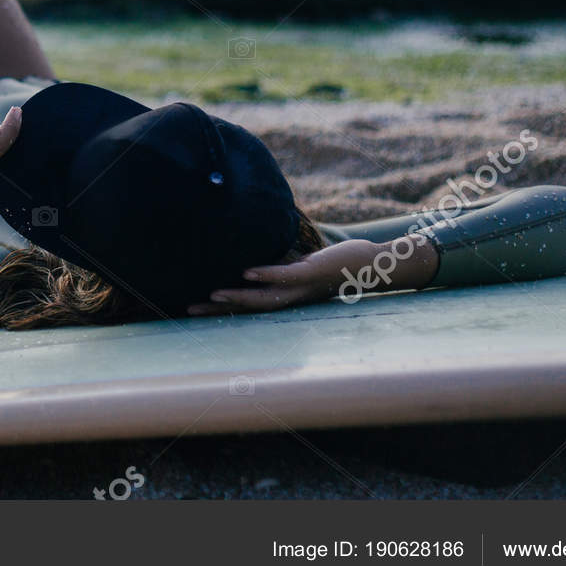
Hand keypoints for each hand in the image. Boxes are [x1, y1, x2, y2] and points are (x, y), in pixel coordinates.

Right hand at [185, 235, 436, 315]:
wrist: (376, 266)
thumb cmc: (339, 264)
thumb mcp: (304, 264)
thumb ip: (283, 264)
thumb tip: (261, 256)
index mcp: (287, 295)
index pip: (249, 303)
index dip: (222, 306)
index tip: (194, 306)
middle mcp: (292, 297)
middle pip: (249, 307)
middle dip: (219, 308)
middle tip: (190, 308)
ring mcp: (302, 287)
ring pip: (264, 297)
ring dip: (238, 296)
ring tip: (212, 293)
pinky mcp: (313, 273)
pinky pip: (285, 275)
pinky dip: (265, 274)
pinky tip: (246, 270)